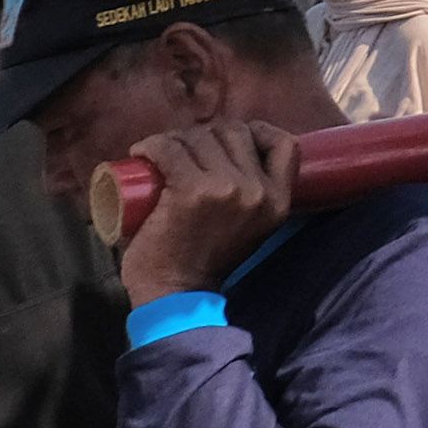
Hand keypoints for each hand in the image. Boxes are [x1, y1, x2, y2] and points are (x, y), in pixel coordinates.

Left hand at [117, 119, 297, 302]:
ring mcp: (226, 187)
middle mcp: (258, 190)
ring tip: (159, 155)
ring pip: (200, 137)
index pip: (285, 144)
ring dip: (175, 139)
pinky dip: (152, 145)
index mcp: (278, 202)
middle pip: (235, 132)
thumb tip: (231, 159)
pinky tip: (142, 153)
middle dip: (206, 134)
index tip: (228, 142)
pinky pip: (169, 149)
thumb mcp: (250, 228)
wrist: (175, 296)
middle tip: (182, 152)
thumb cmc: (205, 263)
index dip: (259, 132)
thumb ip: (252, 199)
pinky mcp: (191, 190)